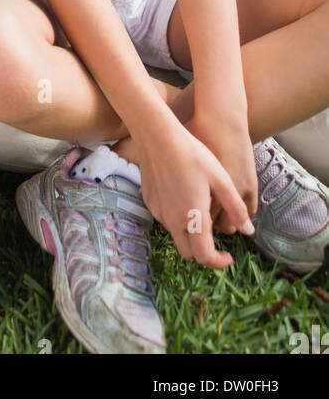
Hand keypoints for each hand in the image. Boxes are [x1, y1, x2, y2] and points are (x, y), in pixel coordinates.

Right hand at [135, 122, 253, 268]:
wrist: (157, 135)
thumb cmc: (193, 154)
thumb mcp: (221, 179)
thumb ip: (235, 209)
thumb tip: (248, 231)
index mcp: (193, 217)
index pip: (205, 257)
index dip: (218, 263)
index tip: (228, 257)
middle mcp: (172, 220)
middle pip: (188, 253)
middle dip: (204, 252)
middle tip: (215, 238)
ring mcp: (158, 212)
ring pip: (176, 235)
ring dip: (190, 234)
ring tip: (201, 212)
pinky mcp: (149, 202)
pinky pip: (165, 219)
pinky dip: (177, 219)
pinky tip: (184, 196)